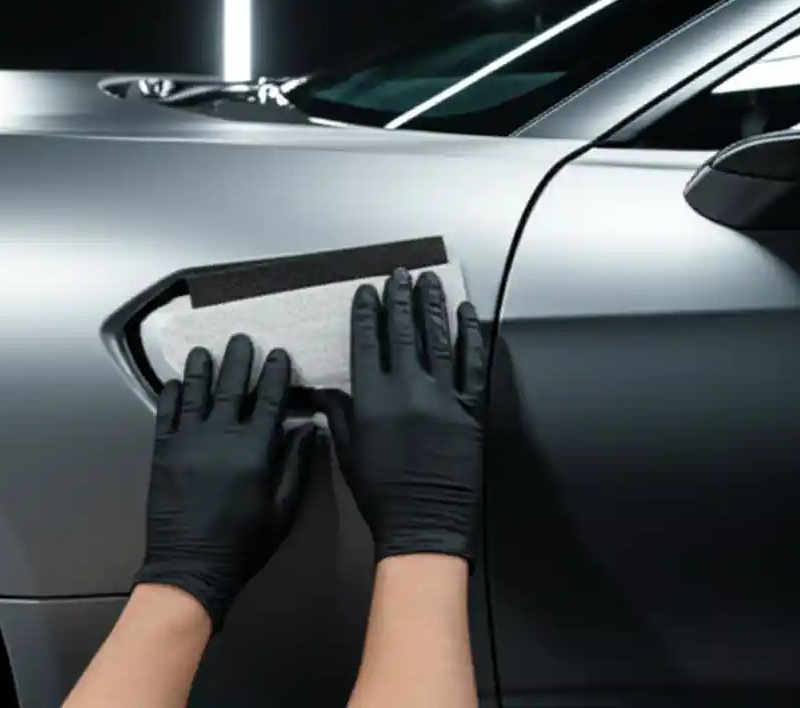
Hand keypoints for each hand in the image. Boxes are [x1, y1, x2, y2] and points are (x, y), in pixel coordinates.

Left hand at [134, 334, 312, 629]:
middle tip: (243, 339)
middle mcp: (221, 436)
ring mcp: (188, 441)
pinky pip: (167, 413)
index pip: (270, 400)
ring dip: (203, 368)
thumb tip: (309, 432)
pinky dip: (171, 394)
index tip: (280, 356)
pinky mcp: (164, 452)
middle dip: (239, 359)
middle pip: (232, 386)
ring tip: (205, 350)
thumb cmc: (242, 545)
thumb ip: (296, 466)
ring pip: (197, 392)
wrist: (192, 566)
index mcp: (254, 449)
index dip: (276, 375)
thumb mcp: (283, 509)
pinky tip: (175, 382)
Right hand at [316, 268, 485, 562]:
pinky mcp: (470, 410)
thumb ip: (339, 412)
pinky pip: (472, 363)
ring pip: (437, 338)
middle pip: (403, 332)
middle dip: (400, 298)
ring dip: (432, 306)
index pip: (368, 342)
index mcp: (373, 399)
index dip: (367, 313)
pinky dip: (470, 336)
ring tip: (429, 282)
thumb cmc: (381, 494)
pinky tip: (466, 314)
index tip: (367, 293)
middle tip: (399, 275)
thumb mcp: (347, 450)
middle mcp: (408, 391)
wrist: (423, 524)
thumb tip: (326, 390)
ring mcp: (442, 397)